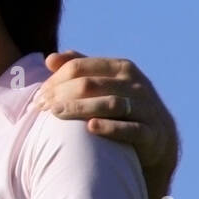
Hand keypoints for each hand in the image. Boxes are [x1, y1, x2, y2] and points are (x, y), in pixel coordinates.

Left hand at [37, 51, 179, 178]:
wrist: (159, 139)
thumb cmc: (123, 107)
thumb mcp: (105, 83)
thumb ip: (79, 68)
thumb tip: (49, 59)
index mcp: (121, 68)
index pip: (79, 67)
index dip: (55, 80)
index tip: (38, 96)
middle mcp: (135, 84)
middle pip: (89, 84)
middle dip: (61, 94)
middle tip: (41, 107)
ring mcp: (146, 107)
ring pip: (109, 104)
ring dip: (79, 108)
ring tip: (55, 114)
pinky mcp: (152, 132)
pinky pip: (131, 129)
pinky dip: (110, 127)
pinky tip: (90, 127)